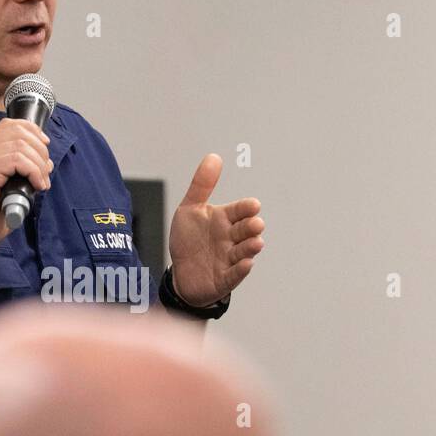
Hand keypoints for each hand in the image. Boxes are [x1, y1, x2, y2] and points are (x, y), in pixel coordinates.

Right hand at [0, 118, 51, 257]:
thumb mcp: (12, 188)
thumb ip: (25, 173)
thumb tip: (47, 163)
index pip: (11, 125)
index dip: (33, 132)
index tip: (45, 149)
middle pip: (18, 130)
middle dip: (40, 149)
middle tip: (44, 173)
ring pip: (21, 144)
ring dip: (39, 163)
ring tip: (41, 182)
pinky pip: (17, 159)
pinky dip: (33, 171)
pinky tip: (36, 185)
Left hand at [167, 153, 264, 306]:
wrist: (180, 273)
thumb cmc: (189, 241)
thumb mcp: (190, 210)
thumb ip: (201, 185)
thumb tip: (214, 157)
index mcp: (224, 220)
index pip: (239, 211)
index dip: (246, 209)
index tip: (253, 205)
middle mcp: (230, 238)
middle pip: (245, 231)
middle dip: (251, 227)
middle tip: (255, 224)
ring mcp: (229, 259)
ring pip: (244, 252)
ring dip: (250, 248)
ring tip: (256, 243)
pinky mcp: (224, 279)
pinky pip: (234, 275)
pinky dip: (240, 270)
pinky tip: (246, 264)